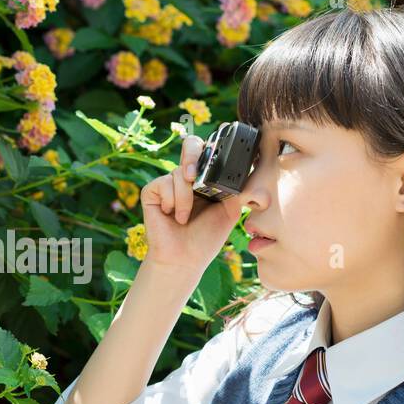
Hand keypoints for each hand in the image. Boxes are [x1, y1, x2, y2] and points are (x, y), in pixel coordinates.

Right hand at [139, 134, 249, 271]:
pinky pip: (163, 183)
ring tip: (185, 218)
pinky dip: (172, 200)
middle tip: (194, 177)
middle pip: (191, 145)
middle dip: (193, 155)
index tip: (220, 156)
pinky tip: (172, 215)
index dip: (214, 148)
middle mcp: (187, 177)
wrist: (185, 258)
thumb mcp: (230, 211)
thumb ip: (239, 189)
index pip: (210, 151)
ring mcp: (168, 183)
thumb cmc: (206, 237)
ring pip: (178, 172)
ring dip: (185, 198)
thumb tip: (251, 172)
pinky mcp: (152, 191)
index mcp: (207, 179)